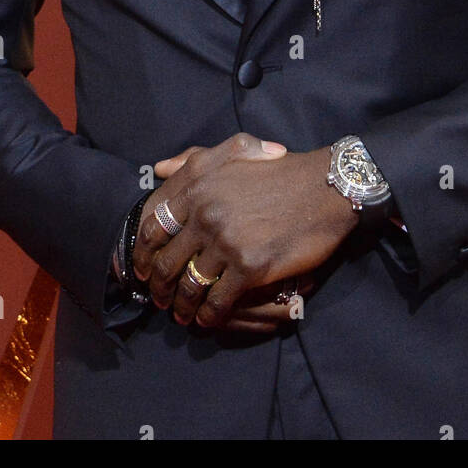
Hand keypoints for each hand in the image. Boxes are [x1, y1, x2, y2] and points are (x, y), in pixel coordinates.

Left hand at [150, 139, 313, 334]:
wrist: (325, 187)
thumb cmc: (280, 169)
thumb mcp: (234, 149)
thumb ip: (193, 158)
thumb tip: (160, 169)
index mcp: (197, 185)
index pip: (153, 227)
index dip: (143, 254)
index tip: (144, 269)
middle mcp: (206, 213)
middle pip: (167, 261)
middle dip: (159, 286)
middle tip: (160, 299)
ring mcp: (226, 241)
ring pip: (190, 285)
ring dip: (182, 305)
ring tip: (183, 314)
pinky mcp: (249, 266)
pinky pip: (218, 300)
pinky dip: (209, 314)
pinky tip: (209, 318)